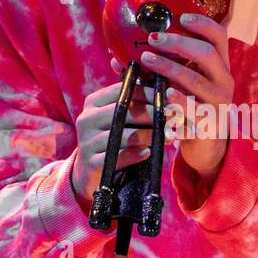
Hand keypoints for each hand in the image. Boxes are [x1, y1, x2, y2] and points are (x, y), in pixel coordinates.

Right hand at [71, 76, 157, 205]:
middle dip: (151, 114)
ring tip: (168, 137)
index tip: (167, 98)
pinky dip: (135, 155)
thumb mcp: (119, 118)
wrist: (92, 171)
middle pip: (122, 112)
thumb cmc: (114, 138)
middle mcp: (86, 119)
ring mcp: (86, 142)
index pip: (121, 91)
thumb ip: (134, 103)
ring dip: (148, 135)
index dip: (146, 93)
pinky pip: (116, 157)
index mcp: (93, 102)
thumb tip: (165, 87)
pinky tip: (148, 153)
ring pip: (122, 135)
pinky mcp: (90, 162)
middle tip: (172, 118)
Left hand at [132, 10, 231, 181]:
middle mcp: (224, 81)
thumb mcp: (179, 83)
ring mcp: (219, 103)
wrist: (206, 145)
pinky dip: (178, 100)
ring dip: (169, 68)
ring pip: (196, 81)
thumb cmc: (188, 107)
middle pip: (206, 53)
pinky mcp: (210, 123)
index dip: (202, 24)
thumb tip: (117, 56)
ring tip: (146, 60)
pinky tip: (164, 94)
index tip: (181, 17)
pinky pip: (193, 110)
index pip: (218, 36)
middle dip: (178, 43)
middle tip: (154, 38)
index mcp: (219, 66)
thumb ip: (158, 67)